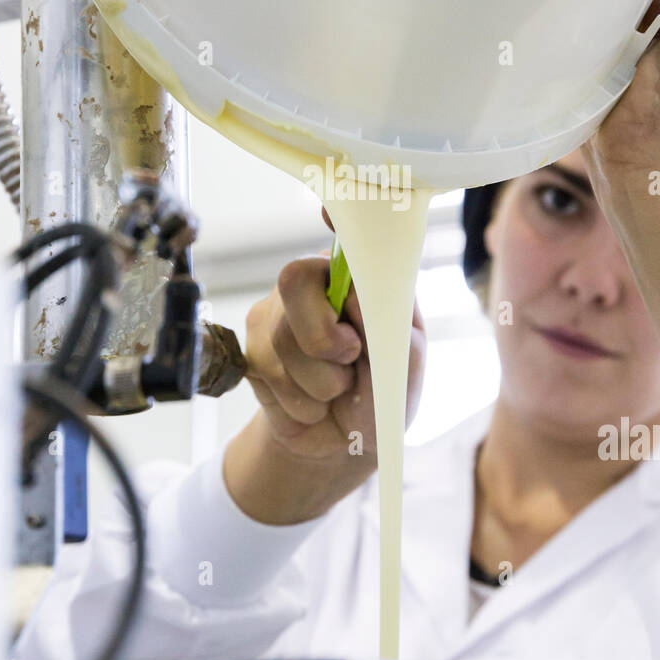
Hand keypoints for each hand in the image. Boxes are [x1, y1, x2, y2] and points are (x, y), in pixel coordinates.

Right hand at [223, 210, 426, 525]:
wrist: (344, 447)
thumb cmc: (383, 395)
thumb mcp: (406, 362)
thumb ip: (391, 325)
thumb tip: (358, 290)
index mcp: (357, 279)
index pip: (343, 235)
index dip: (335, 218)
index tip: (330, 212)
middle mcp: (315, 285)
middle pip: (295, 279)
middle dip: (323, 335)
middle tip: (350, 358)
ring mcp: (277, 314)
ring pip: (284, 339)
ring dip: (322, 383)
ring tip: (340, 391)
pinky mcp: (253, 350)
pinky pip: (270, 373)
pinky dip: (303, 402)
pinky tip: (314, 403)